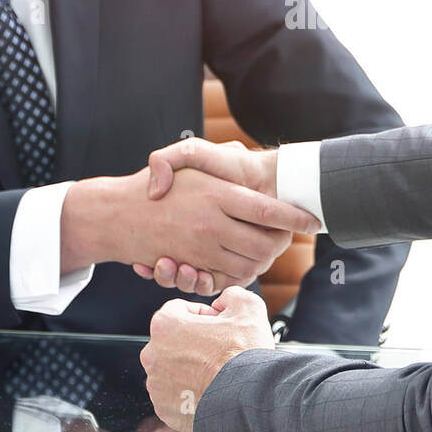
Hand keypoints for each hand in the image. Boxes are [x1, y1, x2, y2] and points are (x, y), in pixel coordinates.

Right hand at [61, 165, 316, 290]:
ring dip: (263, 259)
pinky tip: (239, 260)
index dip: (296, 217)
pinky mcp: (191, 268)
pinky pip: (226, 278)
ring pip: (250, 264)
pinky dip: (238, 273)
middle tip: (286, 235)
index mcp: (218, 194)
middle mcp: (212, 223)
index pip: (269, 209)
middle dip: (282, 242)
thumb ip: (210, 153)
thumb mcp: (184, 157)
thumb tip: (238, 156)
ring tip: (267, 246)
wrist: (116, 215)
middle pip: (267, 244)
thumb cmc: (157, 184)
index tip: (315, 220)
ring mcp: (202, 249)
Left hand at [140, 286, 274, 431]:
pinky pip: (174, 394)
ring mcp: (156, 384)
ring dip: (190, 367)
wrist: (249, 400)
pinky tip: (210, 389)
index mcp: (165, 325)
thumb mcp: (247, 307)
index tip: (217, 325)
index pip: (179, 310)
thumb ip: (231, 295)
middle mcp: (153, 354)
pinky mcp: (163, 408)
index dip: (203, 315)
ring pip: (172, 368)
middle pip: (173, 340)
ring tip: (216, 371)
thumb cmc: (244, 357)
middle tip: (219, 349)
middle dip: (194, 342)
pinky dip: (188, 391)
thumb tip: (223, 302)